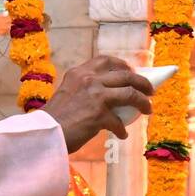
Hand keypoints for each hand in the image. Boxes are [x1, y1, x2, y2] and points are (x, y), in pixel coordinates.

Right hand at [40, 55, 154, 152]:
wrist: (44, 133)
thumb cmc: (56, 117)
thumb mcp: (69, 92)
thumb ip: (86, 88)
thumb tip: (109, 94)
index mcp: (80, 72)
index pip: (107, 60)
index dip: (123, 65)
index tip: (132, 72)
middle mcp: (89, 79)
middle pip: (126, 76)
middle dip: (142, 83)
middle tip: (150, 90)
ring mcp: (95, 96)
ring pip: (130, 94)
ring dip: (143, 102)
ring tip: (148, 109)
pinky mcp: (99, 114)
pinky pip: (119, 121)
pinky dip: (122, 129)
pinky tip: (122, 135)